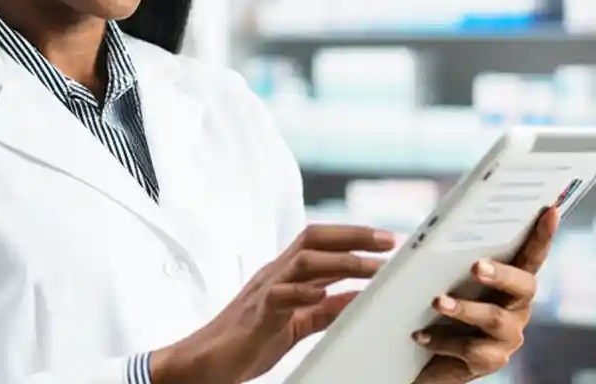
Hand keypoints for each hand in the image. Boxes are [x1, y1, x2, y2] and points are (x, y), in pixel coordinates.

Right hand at [150, 224, 395, 383]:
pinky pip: (279, 296)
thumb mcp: (298, 322)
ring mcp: (265, 290)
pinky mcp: (257, 314)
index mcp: (285, 274)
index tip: (386, 239)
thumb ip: (326, 309)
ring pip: (302, 262)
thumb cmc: (250, 339)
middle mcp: (276, 273)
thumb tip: (359, 297)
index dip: (353, 236)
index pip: (320, 242)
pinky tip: (322, 294)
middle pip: (313, 239)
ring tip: (371, 267)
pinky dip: (302, 292)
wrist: (208, 360)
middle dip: (352, 236)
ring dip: (341, 261)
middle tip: (387, 241)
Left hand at [411, 207, 559, 383]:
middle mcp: (517, 308)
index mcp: (510, 283)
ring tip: (437, 302)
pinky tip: (419, 334)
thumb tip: (439, 235)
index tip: (550, 209)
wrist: (424, 360)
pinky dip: (441, 339)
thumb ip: (451, 261)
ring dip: (464, 308)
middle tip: (477, 266)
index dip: (543, 235)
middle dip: (501, 274)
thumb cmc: (436, 310)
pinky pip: (470, 349)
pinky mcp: (490, 361)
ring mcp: (507, 337)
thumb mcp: (445, 281)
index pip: (531, 256)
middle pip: (523, 286)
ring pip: (494, 318)